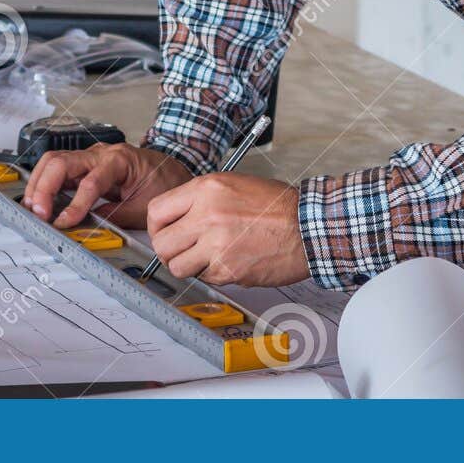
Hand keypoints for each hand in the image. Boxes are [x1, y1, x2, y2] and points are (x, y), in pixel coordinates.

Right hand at [21, 142, 190, 229]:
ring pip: (53, 162)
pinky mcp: (84, 165)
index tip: (63, 223)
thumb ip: (115, 216)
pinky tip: (39, 201)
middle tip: (39, 214)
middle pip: (61, 162)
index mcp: (120, 160)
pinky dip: (44, 183)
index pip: (90, 182)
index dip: (75, 205)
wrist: (171, 169)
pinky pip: (57, 168)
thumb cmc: (161, 184)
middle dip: (44, 188)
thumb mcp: (144, 207)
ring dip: (39, 184)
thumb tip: (85, 228)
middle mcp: (101, 154)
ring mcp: (90, 157)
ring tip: (33, 208)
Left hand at [146, 173, 308, 286]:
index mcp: (205, 189)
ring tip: (207, 257)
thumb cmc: (277, 205)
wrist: (307, 227)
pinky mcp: (228, 270)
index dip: (156, 227)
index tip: (164, 232)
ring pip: (177, 266)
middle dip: (168, 250)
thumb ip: (201, 199)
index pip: (157, 211)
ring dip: (189, 266)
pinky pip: (204, 278)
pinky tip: (230, 261)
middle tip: (181, 250)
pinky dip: (213, 274)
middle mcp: (206, 216)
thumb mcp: (233, 184)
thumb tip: (175, 218)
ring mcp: (216, 245)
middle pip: (161, 243)